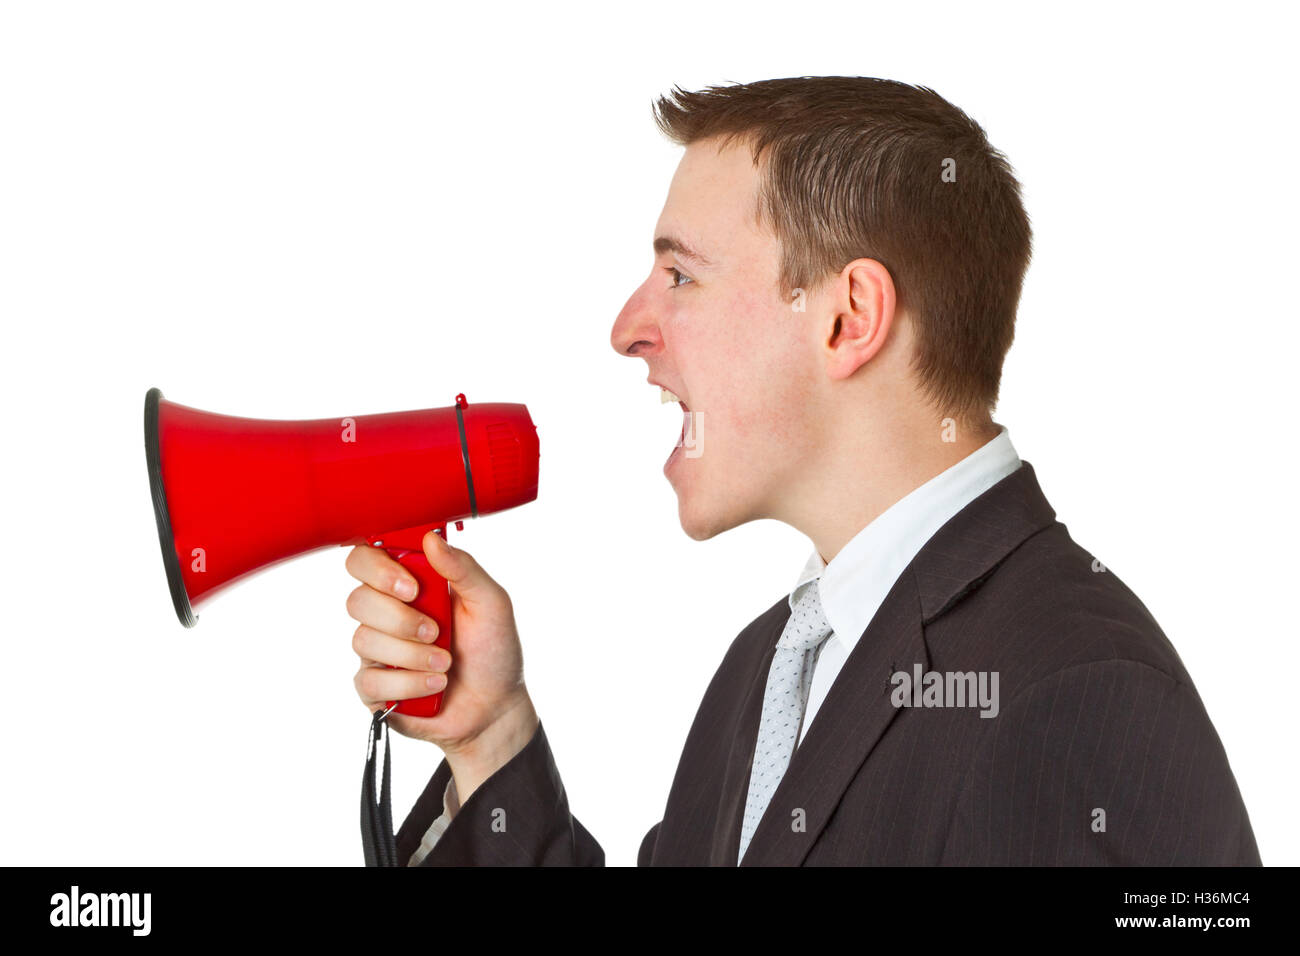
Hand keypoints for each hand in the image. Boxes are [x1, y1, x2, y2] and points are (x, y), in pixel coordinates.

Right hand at [346, 531, 538, 802]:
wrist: (495, 706)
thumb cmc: (493, 650)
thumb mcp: (491, 603)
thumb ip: (463, 569)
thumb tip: (431, 539)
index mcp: (409, 584)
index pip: (365, 560)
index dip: (378, 569)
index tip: (412, 588)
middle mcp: (386, 614)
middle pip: (357, 600)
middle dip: (400, 619)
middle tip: (436, 632)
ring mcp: (376, 652)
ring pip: (364, 641)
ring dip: (413, 655)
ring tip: (446, 664)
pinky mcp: (373, 688)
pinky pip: (369, 681)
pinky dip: (408, 684)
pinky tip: (434, 685)